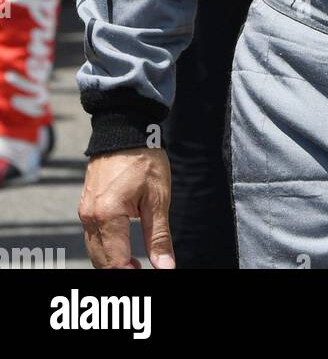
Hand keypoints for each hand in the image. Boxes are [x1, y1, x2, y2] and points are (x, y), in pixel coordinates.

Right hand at [79, 148, 174, 268]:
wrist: (124, 129)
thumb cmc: (144, 159)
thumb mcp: (158, 198)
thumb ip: (159, 237)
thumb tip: (165, 266)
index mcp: (108, 215)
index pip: (116, 262)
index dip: (131, 274)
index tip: (146, 273)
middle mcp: (91, 216)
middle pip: (101, 261)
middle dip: (120, 271)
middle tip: (142, 270)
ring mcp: (85, 211)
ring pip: (94, 250)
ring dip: (111, 262)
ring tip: (134, 263)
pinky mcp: (85, 205)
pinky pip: (92, 236)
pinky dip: (105, 247)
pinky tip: (121, 246)